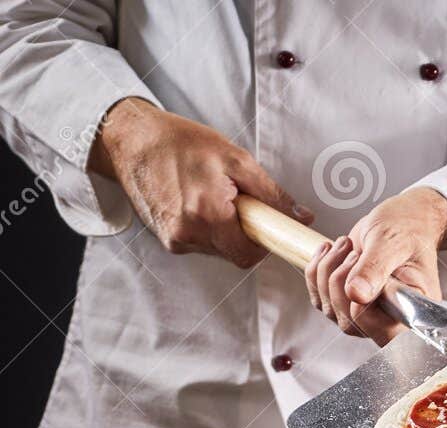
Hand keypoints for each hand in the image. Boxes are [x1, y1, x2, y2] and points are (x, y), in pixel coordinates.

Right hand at [89, 97, 311, 267]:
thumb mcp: (237, 160)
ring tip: (214, 195)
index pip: (247, 256)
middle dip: (244, 232)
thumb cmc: (183, 144)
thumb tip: (301, 217)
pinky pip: (199, 242)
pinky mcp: (164, 238)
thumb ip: (272, 194)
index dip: (264, 245)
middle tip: (238, 200)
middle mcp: (186, 234)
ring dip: (225, 229)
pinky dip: (207, 227)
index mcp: (206, 215)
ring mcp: (172, 239)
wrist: (134, 140)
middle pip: (233, 253)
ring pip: (217, 248)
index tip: (269, 228)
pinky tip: (198, 200)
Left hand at [305, 187, 446, 344]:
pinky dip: (317, 271)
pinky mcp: (346, 302)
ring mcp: (366, 313)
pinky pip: (319, 298)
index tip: (361, 279)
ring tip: (346, 245)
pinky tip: (332, 251)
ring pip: (331, 310)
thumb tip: (356, 295)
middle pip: (350, 323)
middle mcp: (390, 317)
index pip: (386, 334)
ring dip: (327, 271)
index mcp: (412, 308)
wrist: (403, 219)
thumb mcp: (392, 243)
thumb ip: (375, 269)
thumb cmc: (408, 229)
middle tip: (354, 252)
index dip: (364, 312)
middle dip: (340, 282)